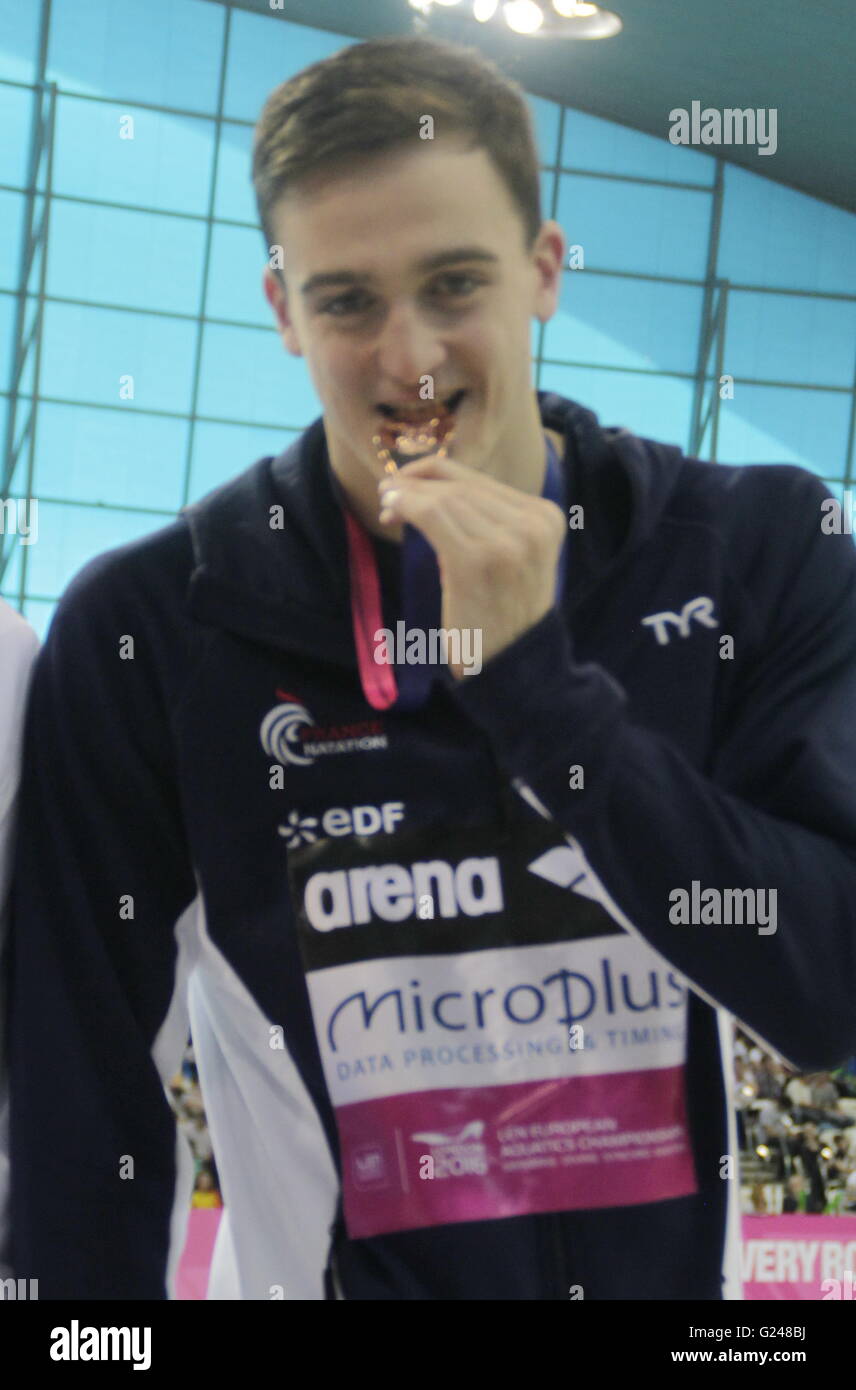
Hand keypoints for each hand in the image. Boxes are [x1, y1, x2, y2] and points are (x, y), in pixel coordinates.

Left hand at [377, 453, 564, 678]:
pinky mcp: (476, 560)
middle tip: (388, 493)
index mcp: (546, 518)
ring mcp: (508, 541)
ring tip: (387, 505)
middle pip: (461, 485)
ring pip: (445, 497)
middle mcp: (533, 523)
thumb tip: (431, 491)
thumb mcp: (513, 558)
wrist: (516, 667)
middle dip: (417, 483)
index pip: (481, 480)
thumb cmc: (506, 615)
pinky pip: (433, 516)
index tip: (407, 485)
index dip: (436, 474)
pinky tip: (391, 512)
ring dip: (407, 495)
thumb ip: (490, 523)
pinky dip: (407, 507)